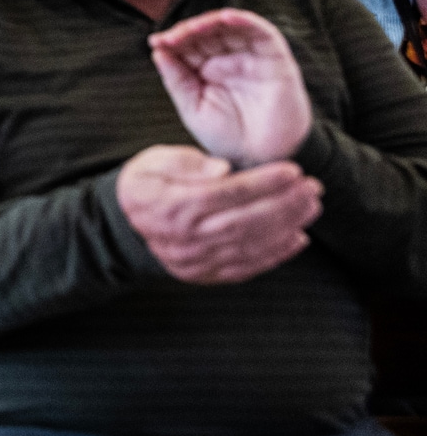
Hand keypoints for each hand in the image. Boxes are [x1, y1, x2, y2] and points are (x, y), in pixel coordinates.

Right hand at [117, 144, 320, 282]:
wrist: (123, 225)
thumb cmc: (145, 185)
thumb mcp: (153, 160)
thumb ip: (186, 162)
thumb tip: (223, 168)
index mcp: (173, 204)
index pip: (228, 193)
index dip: (264, 182)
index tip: (292, 170)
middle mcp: (187, 237)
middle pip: (246, 222)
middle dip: (285, 205)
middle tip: (312, 189)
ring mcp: (197, 260)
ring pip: (250, 246)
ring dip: (287, 228)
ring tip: (310, 208)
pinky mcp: (205, 274)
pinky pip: (246, 268)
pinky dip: (275, 256)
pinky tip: (297, 239)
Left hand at [148, 9, 311, 167]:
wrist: (264, 161)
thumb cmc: (228, 137)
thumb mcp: (193, 108)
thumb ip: (176, 80)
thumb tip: (157, 50)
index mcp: (206, 68)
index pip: (188, 44)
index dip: (172, 40)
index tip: (156, 42)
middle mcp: (228, 59)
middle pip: (207, 32)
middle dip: (187, 31)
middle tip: (170, 38)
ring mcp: (251, 57)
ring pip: (231, 26)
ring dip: (211, 22)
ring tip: (193, 28)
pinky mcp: (275, 59)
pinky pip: (263, 33)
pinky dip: (246, 21)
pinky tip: (227, 17)